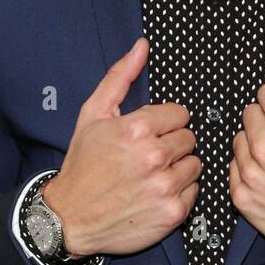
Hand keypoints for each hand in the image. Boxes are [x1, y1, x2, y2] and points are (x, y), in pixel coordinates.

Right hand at [42, 37, 200, 258]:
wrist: (70, 218)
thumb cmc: (82, 164)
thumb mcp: (93, 114)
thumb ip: (120, 77)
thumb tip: (141, 46)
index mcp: (136, 129)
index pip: (179, 114)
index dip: (163, 123)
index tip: (147, 134)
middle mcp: (153, 157)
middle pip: (189, 138)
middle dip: (171, 144)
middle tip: (147, 156)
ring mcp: (165, 187)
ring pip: (195, 164)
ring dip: (178, 168)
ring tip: (152, 175)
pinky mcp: (172, 213)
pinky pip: (194, 192)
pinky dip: (179, 193)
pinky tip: (156, 194)